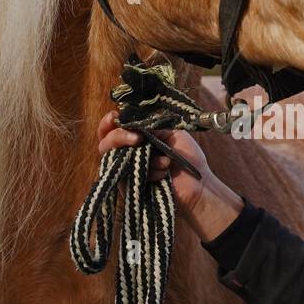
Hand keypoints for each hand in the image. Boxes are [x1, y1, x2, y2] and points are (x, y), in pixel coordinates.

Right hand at [95, 112, 243, 239]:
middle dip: (118, 137)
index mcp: (136, 137)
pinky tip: (164, 173)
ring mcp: (127, 171)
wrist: (199, 185)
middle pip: (105, 142)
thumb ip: (151, 125)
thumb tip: (132, 122)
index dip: (108, 122)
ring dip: (140, 156)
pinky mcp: (129, 187)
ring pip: (112, 158)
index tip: (115, 116)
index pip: (112, 128)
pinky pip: (126, 175)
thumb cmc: (187, 158)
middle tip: (137, 138)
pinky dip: (147, 172)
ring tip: (165, 160)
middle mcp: (128, 153)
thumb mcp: (172, 133)